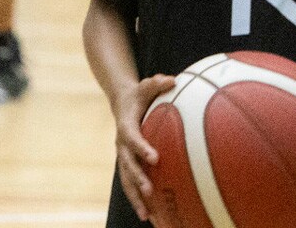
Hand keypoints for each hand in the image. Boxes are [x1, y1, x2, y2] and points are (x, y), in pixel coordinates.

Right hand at [112, 73, 177, 220]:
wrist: (122, 103)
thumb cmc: (140, 94)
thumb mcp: (146, 85)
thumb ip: (158, 83)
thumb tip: (173, 80)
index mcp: (126, 126)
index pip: (132, 138)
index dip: (142, 148)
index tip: (155, 158)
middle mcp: (122, 145)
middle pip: (127, 165)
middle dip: (137, 179)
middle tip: (149, 191)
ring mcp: (123, 157)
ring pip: (127, 180)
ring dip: (135, 197)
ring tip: (146, 215)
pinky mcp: (128, 164)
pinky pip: (131, 183)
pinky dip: (139, 199)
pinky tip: (151, 215)